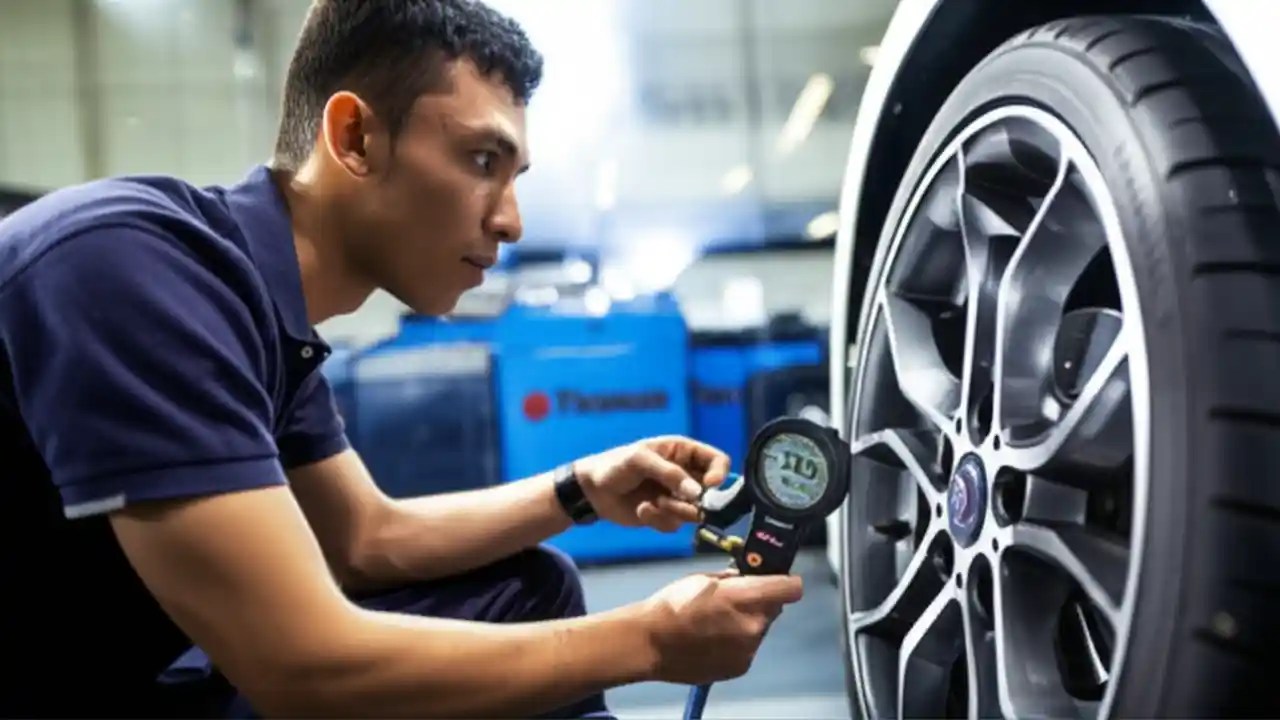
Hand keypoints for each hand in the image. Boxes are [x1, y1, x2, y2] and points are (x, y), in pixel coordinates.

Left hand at [572, 436, 730, 530]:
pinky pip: (676, 524)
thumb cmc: (616, 465)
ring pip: (695, 512)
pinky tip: (643, 510)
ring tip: (653, 504)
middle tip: (670, 500)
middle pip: (712, 492)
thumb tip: (699, 493)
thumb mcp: (641, 460)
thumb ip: (671, 474)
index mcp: (684, 452)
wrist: (593, 491)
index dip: (720, 474)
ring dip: (675, 511)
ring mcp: (677, 496)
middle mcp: (686, 474)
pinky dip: (660, 520)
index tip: (708, 487)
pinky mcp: (666, 515)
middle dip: (694, 501)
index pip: (718, 461)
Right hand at [640, 571, 804, 684]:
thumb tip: (746, 577)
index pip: (790, 588)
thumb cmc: (672, 604)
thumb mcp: (703, 577)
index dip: (786, 582)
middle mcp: (754, 625)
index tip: (778, 581)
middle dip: (760, 602)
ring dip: (747, 623)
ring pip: (760, 629)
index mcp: (746, 598)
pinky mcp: (740, 667)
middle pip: (774, 608)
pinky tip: (713, 640)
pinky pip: (748, 648)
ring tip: (717, 623)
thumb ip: (732, 577)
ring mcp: (748, 650)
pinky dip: (737, 643)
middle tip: (734, 601)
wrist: (651, 643)